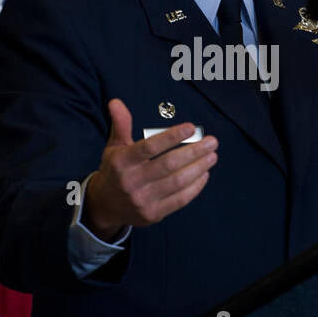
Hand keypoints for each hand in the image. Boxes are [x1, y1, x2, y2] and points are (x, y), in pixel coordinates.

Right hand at [82, 98, 218, 239]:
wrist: (106, 205)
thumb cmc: (116, 170)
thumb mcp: (114, 147)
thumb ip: (120, 124)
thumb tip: (116, 102)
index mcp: (122, 162)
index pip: (150, 147)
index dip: (171, 137)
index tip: (191, 127)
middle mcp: (131, 181)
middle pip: (168, 165)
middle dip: (194, 152)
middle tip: (212, 142)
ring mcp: (142, 200)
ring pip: (177, 182)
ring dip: (198, 168)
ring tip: (212, 156)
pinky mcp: (153, 214)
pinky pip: (179, 200)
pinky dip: (195, 187)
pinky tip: (204, 174)